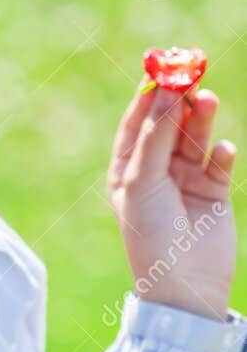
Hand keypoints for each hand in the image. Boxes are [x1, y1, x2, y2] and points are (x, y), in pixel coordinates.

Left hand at [107, 80, 237, 321]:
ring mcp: (185, 181)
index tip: (161, 66)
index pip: (136, 123)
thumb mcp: (143, 181)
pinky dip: (222, 154)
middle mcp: (155, 173)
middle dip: (180, 99)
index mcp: (127, 171)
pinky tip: (223, 152)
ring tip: (208, 98)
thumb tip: (166, 92)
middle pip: (168, 124)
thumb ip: (155, 136)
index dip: (149, 95)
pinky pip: (219, 163)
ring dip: (201, 118)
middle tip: (193, 69)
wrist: (183, 285)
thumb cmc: (151, 235)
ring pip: (195, 137)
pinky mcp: (214, 193)